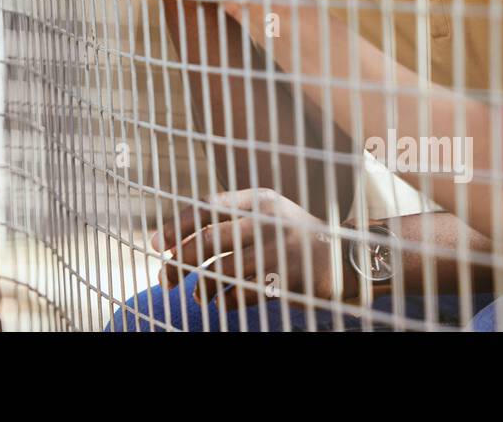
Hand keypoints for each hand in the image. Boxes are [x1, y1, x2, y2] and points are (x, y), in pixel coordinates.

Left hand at [152, 188, 338, 306]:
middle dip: (180, 260)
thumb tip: (172, 241)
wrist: (345, 256)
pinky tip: (220, 303)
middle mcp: (266, 220)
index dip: (177, 225)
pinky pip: (243, 293)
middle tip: (166, 276)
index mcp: (258, 199)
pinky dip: (225, 301)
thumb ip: (227, 219)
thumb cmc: (292, 235)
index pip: (206, 206)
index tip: (158, 244)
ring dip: (202, 286)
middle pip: (208, 240)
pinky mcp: (287, 277)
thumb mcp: (266, 213)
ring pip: (222, 270)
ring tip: (198, 294)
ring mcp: (278, 249)